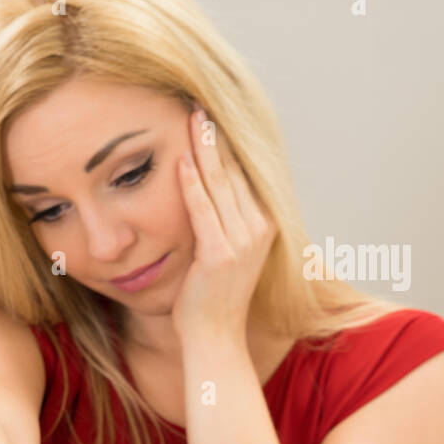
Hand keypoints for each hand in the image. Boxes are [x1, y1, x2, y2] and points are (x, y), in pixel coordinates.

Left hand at [171, 105, 277, 344]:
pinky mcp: (220, 254)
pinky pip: (203, 210)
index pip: (240, 175)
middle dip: (214, 138)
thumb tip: (202, 196)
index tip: (208, 117)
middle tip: (198, 105)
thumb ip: (218, 224)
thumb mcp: (222, 254)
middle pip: (232, 172)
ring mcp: (242, 241)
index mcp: (262, 225)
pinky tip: (181, 159)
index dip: (224, 145)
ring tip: (192, 118)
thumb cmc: (210, 299)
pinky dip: (192, 184)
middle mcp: (258, 228)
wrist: (215, 338)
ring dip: (203, 149)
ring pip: (219, 185)